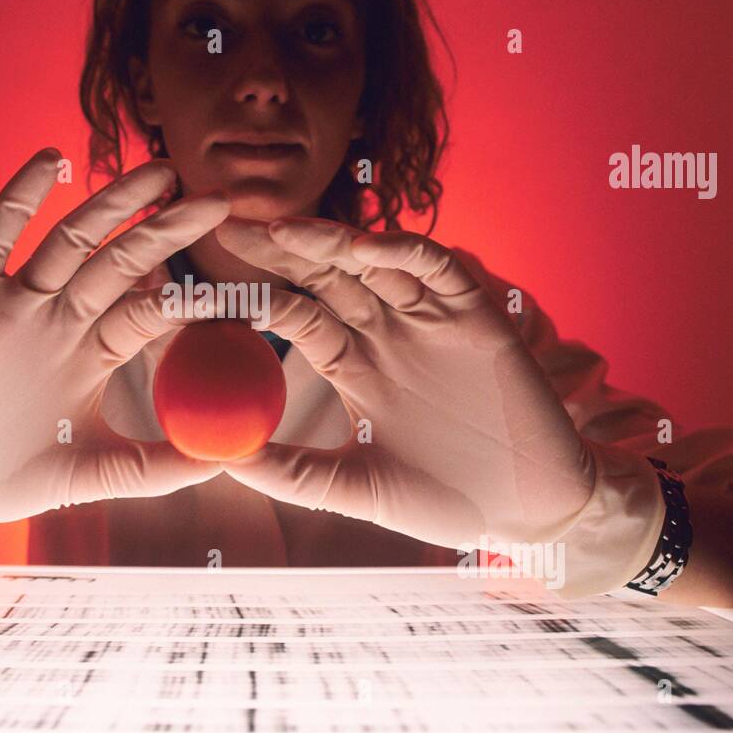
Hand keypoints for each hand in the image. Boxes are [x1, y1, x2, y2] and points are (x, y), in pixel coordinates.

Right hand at [0, 148, 229, 556]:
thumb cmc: (6, 479)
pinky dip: (16, 200)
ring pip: (70, 243)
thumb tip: (227, 458)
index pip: (153, 312)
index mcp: (92, 353)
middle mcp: (60, 320)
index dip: (196, 296)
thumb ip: (158, 467)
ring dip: (112, 205)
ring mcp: (16, 306)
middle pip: (122, 264)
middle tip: (218, 199)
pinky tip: (49, 159)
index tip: (247, 281)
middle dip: (169, 232)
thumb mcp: (95, 473)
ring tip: (159, 172)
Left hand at [212, 216, 596, 551]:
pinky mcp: (476, 315)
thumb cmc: (447, 500)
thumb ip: (292, 474)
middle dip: (280, 249)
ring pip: (373, 263)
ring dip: (331, 242)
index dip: (254, 293)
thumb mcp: (356, 488)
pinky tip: (363, 250)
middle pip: (325, 277)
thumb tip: (221, 458)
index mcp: (355, 365)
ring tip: (285, 230)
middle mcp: (388, 332)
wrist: (529, 508)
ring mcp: (432, 319)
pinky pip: (437, 268)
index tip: (204, 281)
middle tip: (229, 224)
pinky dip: (403, 253)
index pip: (295, 314)